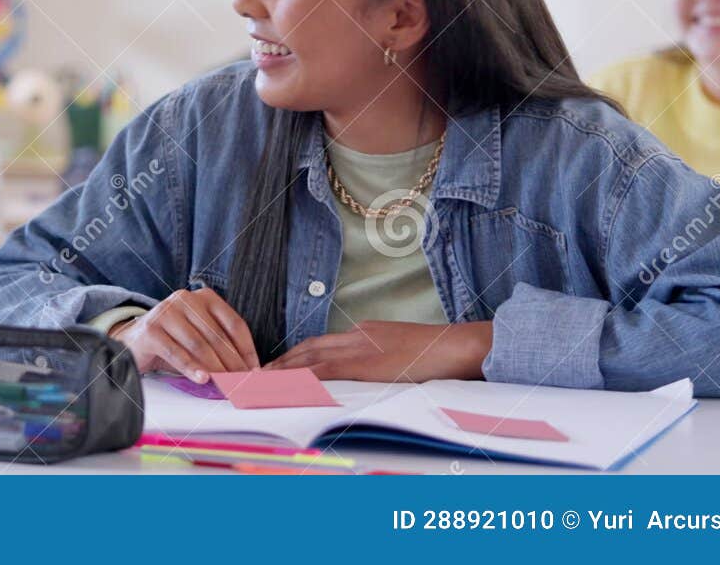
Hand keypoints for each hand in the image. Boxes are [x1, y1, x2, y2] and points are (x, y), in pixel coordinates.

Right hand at [108, 287, 259, 382]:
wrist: (132, 342)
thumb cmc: (173, 341)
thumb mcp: (200, 337)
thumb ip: (220, 346)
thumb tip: (247, 370)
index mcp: (204, 297)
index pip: (234, 323)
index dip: (247, 349)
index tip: (254, 370)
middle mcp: (186, 299)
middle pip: (217, 335)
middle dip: (233, 363)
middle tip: (242, 383)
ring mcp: (166, 311)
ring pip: (199, 344)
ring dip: (215, 368)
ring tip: (226, 385)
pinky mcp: (151, 329)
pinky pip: (176, 352)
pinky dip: (191, 368)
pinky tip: (202, 379)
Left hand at [268, 320, 491, 382]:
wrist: (460, 346)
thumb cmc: (443, 354)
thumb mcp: (406, 355)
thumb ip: (385, 362)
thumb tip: (375, 376)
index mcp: (368, 333)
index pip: (322, 344)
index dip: (297, 355)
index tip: (279, 365)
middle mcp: (358, 337)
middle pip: (309, 347)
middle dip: (282, 361)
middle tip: (259, 374)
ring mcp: (360, 348)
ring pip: (309, 357)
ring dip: (283, 369)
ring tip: (261, 381)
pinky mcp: (364, 363)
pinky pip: (323, 371)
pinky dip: (301, 378)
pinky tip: (286, 386)